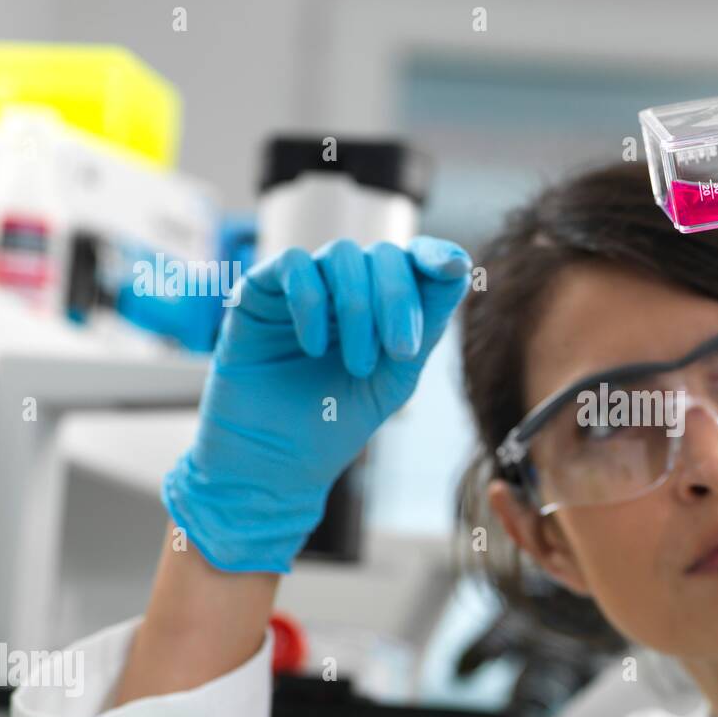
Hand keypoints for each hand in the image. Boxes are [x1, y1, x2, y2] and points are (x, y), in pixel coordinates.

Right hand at [162, 236, 471, 570]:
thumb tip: (460, 267)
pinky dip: (311, 301)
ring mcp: (301, 286)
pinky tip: (314, 348)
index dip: (436, 255)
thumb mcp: (396, 376)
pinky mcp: (257, 292)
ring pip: (342, 255)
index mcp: (381, 305)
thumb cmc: (336, 421)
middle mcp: (343, 288)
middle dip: (400, 299)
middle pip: (383, 255)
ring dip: (359, 308)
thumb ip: (425, 325)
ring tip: (359, 366)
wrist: (275, 462)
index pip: (413, 260)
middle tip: (401, 352)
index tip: (454, 268)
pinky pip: (292, 264)